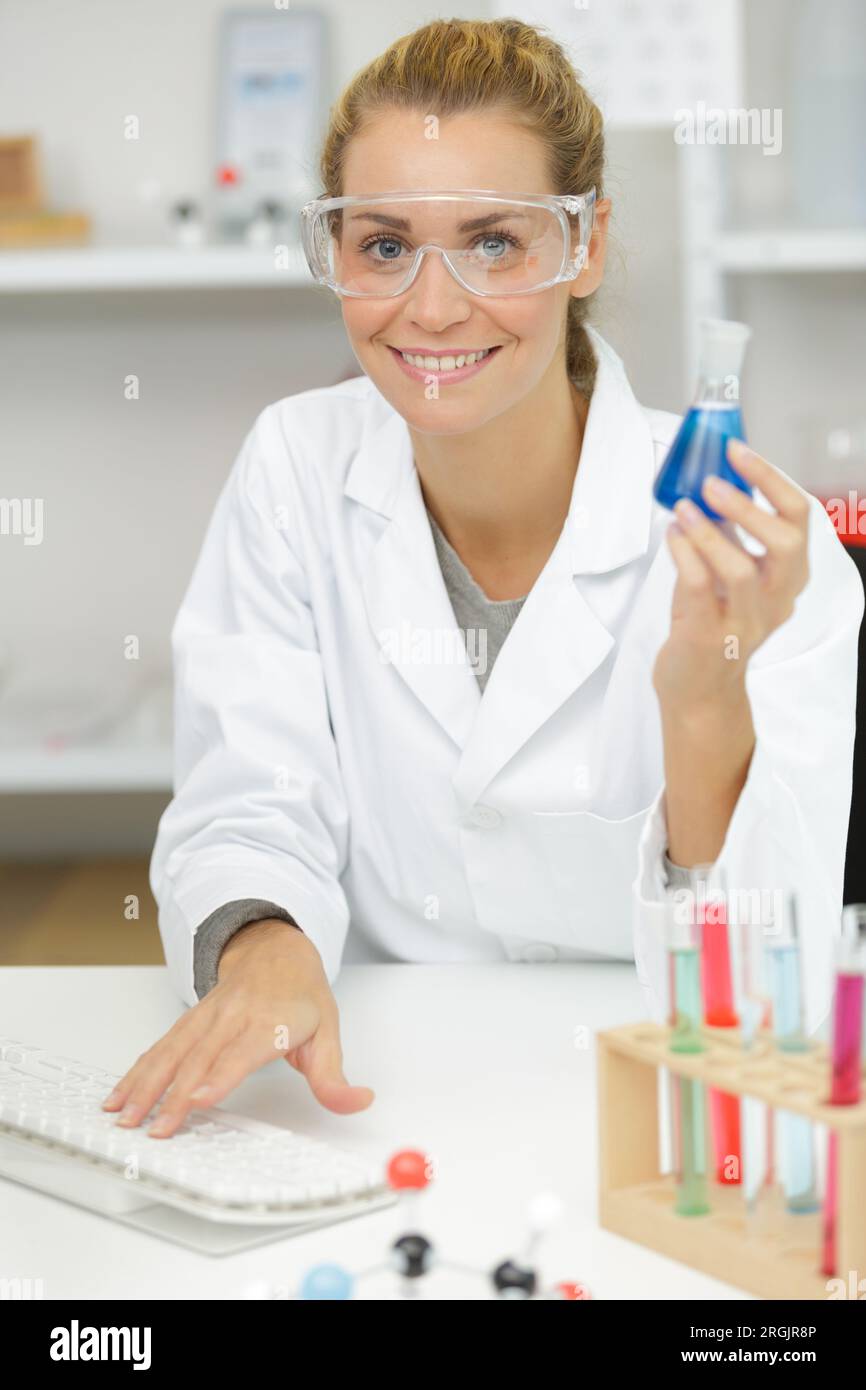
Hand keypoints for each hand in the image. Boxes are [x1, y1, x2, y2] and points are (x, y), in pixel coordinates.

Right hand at [102, 919, 373, 1137]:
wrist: (276, 948)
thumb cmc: (301, 994)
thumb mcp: (329, 1032)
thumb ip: (335, 1077)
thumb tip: (358, 1102)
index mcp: (268, 1021)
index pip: (241, 1052)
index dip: (219, 1076)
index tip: (199, 1099)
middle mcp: (232, 1017)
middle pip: (199, 1058)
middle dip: (174, 1095)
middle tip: (155, 1129)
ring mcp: (206, 1017)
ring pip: (171, 1052)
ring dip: (146, 1085)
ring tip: (124, 1115)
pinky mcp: (190, 1021)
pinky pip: (160, 1047)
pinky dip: (137, 1071)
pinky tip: (120, 1094)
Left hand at [653, 439, 809, 712]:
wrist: (697, 692)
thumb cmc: (709, 627)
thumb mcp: (722, 578)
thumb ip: (720, 539)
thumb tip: (703, 488)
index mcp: (785, 579)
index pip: (798, 520)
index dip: (771, 480)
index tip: (738, 452)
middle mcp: (775, 601)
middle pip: (787, 544)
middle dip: (750, 505)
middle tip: (712, 483)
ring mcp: (745, 623)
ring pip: (742, 570)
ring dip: (710, 533)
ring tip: (684, 510)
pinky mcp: (710, 638)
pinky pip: (703, 590)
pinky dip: (686, 557)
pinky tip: (673, 536)